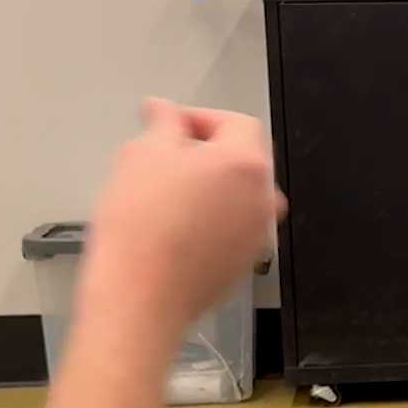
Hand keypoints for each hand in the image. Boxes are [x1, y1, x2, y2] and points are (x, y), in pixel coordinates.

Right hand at [80, 98, 284, 346]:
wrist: (141, 296)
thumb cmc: (142, 219)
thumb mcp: (144, 153)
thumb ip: (163, 124)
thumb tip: (165, 111)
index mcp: (249, 165)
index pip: (236, 123)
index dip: (200, 118)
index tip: (166, 125)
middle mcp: (265, 200)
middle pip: (243, 161)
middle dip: (206, 153)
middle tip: (163, 157)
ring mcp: (258, 236)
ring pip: (237, 197)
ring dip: (208, 187)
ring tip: (164, 193)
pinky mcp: (243, 266)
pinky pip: (231, 230)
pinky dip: (210, 220)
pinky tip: (173, 227)